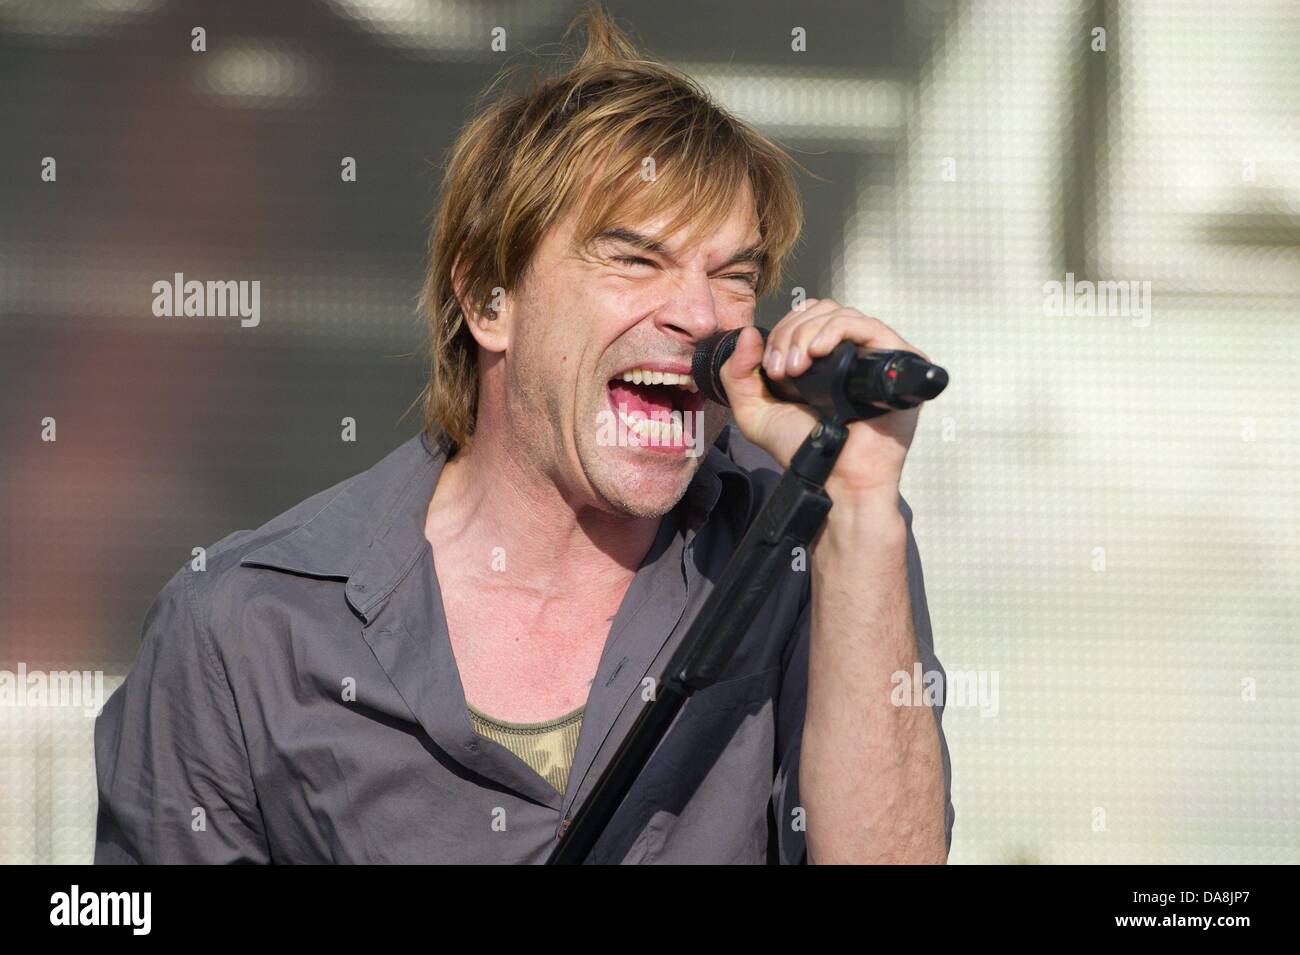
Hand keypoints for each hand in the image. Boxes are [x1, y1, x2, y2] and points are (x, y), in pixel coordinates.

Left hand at [717, 299, 928, 501]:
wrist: (835, 479)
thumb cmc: (804, 451)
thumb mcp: (756, 413)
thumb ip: (738, 375)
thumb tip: (747, 334)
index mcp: (824, 359)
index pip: (805, 318)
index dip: (782, 333)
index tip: (771, 368)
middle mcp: (851, 352)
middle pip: (821, 311)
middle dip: (791, 333)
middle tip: (782, 370)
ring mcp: (875, 355)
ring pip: (841, 315)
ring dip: (808, 334)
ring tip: (797, 369)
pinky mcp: (896, 361)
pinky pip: (870, 326)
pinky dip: (837, 331)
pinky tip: (819, 353)